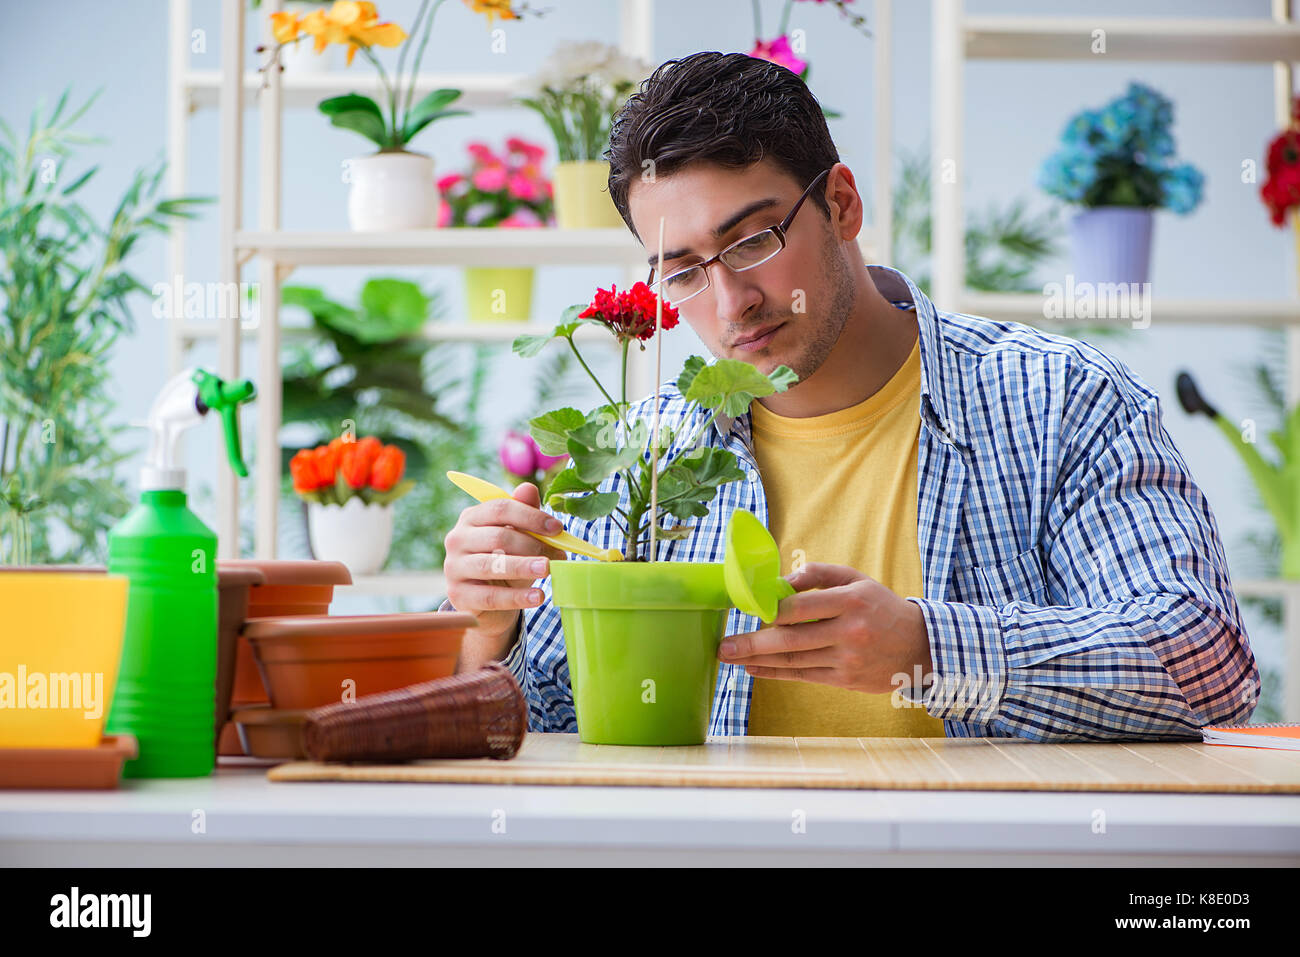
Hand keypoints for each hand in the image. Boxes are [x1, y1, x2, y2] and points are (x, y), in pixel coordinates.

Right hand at [443, 481, 566, 644]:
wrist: (487, 602)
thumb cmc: (505, 561)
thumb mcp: (517, 536)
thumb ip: (524, 513)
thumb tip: (528, 489)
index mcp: (471, 517)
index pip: (501, 509)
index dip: (531, 517)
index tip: (558, 529)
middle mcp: (457, 538)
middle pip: (498, 537)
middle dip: (532, 545)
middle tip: (559, 555)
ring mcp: (454, 567)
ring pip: (492, 565)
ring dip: (524, 567)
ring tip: (548, 570)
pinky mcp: (457, 595)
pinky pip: (491, 596)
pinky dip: (517, 597)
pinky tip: (538, 597)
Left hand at [717, 562, 932, 693]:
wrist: (919, 646)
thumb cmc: (880, 607)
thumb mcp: (856, 579)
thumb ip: (818, 574)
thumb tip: (780, 583)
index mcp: (851, 602)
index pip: (801, 608)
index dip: (771, 610)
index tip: (747, 610)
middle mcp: (849, 632)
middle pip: (792, 639)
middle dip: (753, 643)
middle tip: (724, 646)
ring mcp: (847, 659)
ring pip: (794, 660)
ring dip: (758, 660)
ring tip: (731, 657)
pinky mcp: (845, 680)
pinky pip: (804, 677)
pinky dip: (776, 673)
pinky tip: (755, 669)